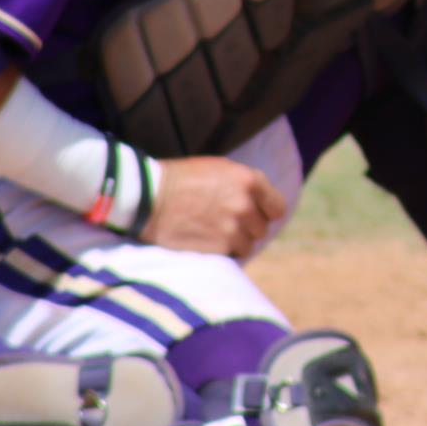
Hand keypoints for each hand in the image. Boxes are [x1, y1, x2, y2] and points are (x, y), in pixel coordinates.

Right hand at [142, 157, 286, 258]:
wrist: (148, 198)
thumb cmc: (182, 179)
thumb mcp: (220, 169)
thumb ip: (245, 185)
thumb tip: (262, 202)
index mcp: (248, 180)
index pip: (277, 208)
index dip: (266, 213)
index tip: (256, 215)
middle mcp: (245, 205)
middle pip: (262, 229)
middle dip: (247, 228)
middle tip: (224, 224)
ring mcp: (232, 228)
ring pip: (248, 245)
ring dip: (234, 243)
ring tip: (213, 234)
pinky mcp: (218, 249)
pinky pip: (231, 256)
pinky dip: (221, 253)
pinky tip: (205, 242)